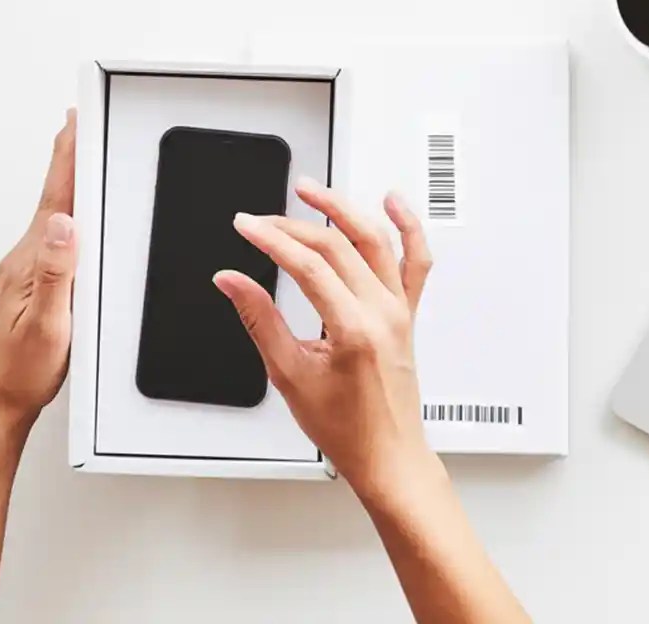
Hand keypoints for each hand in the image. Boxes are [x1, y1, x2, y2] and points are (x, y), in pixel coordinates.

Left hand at [0, 109, 77, 423]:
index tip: (76, 122)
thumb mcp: (50, 323)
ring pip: (52, 215)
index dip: (68, 157)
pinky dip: (64, 213)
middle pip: (53, 197)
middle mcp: (23, 260)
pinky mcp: (29, 283)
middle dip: (69, 157)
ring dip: (66, 182)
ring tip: (78, 155)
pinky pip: (50, 238)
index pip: (56, 199)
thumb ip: (58, 270)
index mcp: (30, 263)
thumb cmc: (23, 371)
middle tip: (79, 122)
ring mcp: (24, 271)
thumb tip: (63, 222)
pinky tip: (71, 214)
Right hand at [214, 177, 434, 501]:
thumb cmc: (346, 428)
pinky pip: (416, 261)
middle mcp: (383, 314)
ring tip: (312, 192)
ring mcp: (400, 310)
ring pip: (376, 241)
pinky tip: (392, 202)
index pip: (308, 265)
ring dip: (344, 209)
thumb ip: (259, 320)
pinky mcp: (407, 313)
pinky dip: (408, 227)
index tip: (246, 227)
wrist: (387, 455)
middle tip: (261, 221)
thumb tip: (232, 281)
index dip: (271, 239)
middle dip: (294, 226)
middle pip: (337, 247)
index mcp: (354, 330)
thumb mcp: (289, 375)